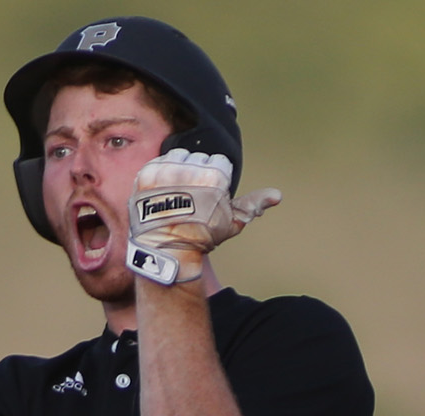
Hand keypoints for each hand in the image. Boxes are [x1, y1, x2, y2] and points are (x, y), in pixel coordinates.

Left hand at [125, 149, 280, 284]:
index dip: (216, 182)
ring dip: (180, 170)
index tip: (208, 198)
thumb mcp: (231, 221)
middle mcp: (191, 169)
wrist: (166, 250)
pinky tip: (164, 191)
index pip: (220, 164)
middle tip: (192, 199)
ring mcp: (166, 170)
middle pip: (200, 159)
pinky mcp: (147, 174)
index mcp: (215, 176)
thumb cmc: (202, 236)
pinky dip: (161, 174)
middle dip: (198, 175)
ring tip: (178, 193)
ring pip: (179, 157)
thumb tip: (277, 195)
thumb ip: (253, 204)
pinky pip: (159, 161)